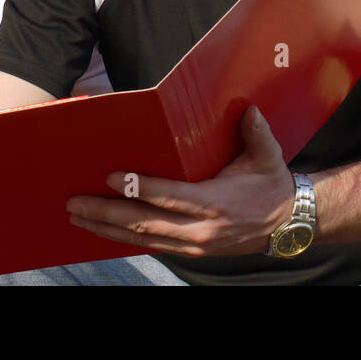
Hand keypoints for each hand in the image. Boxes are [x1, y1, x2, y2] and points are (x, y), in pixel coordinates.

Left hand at [65, 106, 295, 257]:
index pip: (169, 196)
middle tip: (74, 203)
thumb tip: (249, 109)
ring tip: (77, 218)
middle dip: (106, 213)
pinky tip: (103, 231)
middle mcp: (201, 229)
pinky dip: (124, 238)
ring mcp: (194, 244)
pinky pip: (152, 244)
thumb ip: (256, 132)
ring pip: (143, 239)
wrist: (286, 222)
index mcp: (215, 202)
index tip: (111, 177)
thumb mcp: (269, 156)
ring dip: (107, 229)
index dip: (139, 188)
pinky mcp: (191, 250)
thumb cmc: (272, 184)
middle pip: (145, 222)